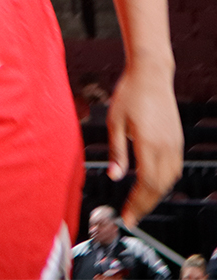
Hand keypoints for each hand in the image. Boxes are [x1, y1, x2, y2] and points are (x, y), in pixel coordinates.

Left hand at [108, 61, 182, 222]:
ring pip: (170, 180)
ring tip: (138, 203)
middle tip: (130, 216)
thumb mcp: (115, 122)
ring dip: (155, 194)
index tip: (127, 217)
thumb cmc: (130, 94)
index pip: (147, 184)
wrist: (151, 75)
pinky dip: (164, 181)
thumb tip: (115, 176)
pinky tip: (152, 185)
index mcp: (149, 143)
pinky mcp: (177, 140)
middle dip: (145, 204)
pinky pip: (174, 168)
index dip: (137, 204)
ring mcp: (175, 143)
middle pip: (160, 187)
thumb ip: (116, 152)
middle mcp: (167, 146)